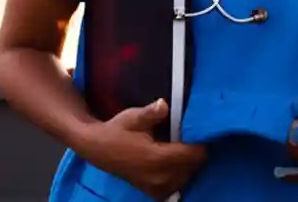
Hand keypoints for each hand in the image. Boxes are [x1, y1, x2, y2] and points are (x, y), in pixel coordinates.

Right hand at [78, 98, 207, 199]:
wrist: (97, 148)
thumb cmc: (117, 130)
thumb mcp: (132, 117)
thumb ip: (151, 113)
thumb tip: (165, 105)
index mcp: (156, 158)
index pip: (192, 155)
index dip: (200, 144)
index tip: (199, 132)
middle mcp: (159, 177)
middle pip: (192, 167)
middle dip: (195, 154)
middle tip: (191, 138)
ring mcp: (155, 187)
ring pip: (186, 178)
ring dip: (188, 165)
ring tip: (183, 149)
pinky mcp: (151, 192)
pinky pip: (175, 186)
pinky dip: (179, 176)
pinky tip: (174, 164)